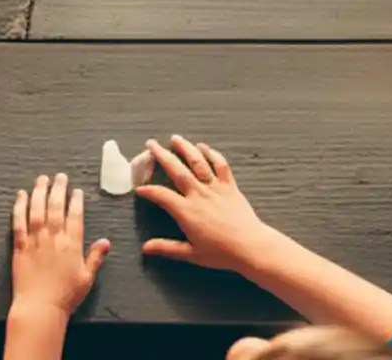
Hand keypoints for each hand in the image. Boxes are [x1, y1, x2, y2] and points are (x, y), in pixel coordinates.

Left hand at [10, 173, 110, 317]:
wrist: (40, 307)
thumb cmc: (66, 296)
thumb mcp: (87, 278)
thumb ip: (95, 257)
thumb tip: (106, 241)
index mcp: (72, 244)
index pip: (75, 215)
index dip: (76, 201)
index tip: (76, 190)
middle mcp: (53, 238)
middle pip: (56, 207)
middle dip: (58, 189)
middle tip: (60, 176)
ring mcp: (35, 240)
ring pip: (37, 209)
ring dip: (39, 192)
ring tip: (42, 179)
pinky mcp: (19, 246)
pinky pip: (18, 222)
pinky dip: (19, 207)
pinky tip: (21, 195)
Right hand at [136, 136, 278, 271]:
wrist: (251, 247)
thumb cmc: (221, 253)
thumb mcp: (191, 253)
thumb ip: (167, 248)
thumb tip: (146, 248)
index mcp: (186, 211)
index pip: (161, 195)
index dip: (148, 190)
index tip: (140, 188)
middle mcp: (198, 194)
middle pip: (176, 169)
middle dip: (162, 155)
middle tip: (151, 144)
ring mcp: (215, 188)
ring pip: (197, 162)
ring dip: (185, 148)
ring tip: (175, 138)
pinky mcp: (230, 186)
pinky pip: (220, 165)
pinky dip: (211, 153)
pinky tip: (203, 147)